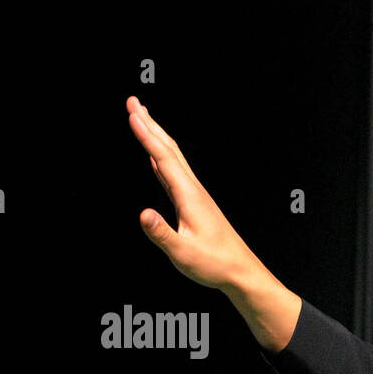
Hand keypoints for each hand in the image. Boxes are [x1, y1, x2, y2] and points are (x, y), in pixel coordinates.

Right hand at [127, 96, 269, 289]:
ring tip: (142, 119)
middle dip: (150, 124)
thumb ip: (161, 234)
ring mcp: (196, 196)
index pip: (164, 159)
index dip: (146, 136)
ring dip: (156, 136)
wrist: (240, 272)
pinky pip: (174, 174)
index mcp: (189, 197)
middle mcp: (194, 191)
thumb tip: (143, 214)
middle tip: (133, 101)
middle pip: (169, 150)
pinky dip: (162, 158)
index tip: (132, 113)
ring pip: (173, 158)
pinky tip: (155, 157)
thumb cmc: (215, 264)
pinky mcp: (195, 204)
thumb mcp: (183, 254)